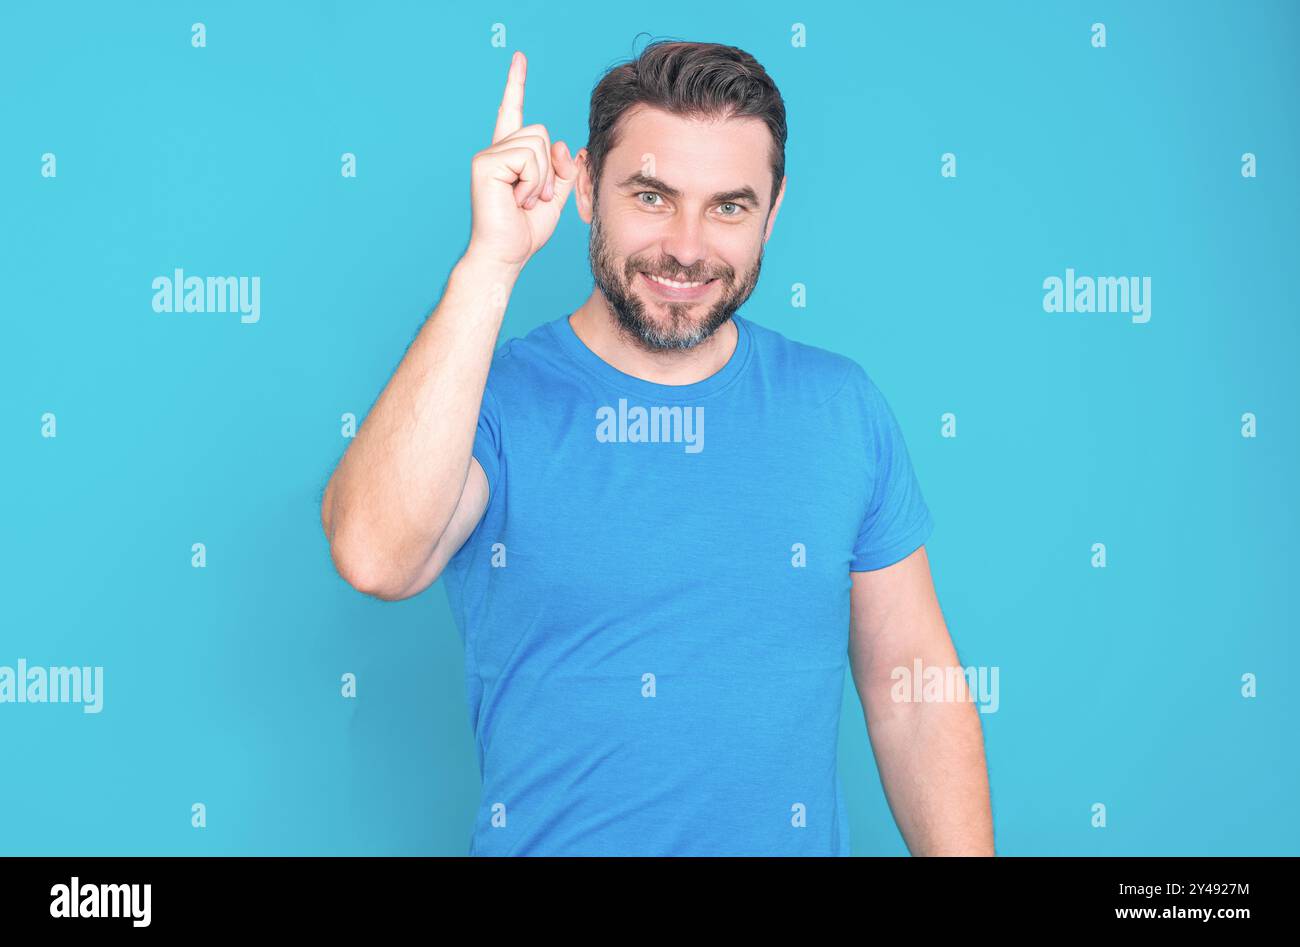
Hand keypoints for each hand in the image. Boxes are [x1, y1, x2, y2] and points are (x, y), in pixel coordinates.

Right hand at [467, 51, 577, 267]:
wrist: (506, 254)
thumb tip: (564, 145)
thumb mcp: (555, 195)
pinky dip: (533, 181)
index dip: (515, 85)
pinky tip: (517, 199)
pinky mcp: (485, 164)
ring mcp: (487, 155)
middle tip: (535, 197)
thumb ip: (563, 168)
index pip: (512, 112)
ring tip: (525, 200)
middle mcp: (495, 150)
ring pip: (537, 144)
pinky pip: (528, 158)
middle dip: (549, 167)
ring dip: (542, 178)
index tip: (519, 58)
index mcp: (509, 155)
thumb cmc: (526, 230)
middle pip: (541, 132)